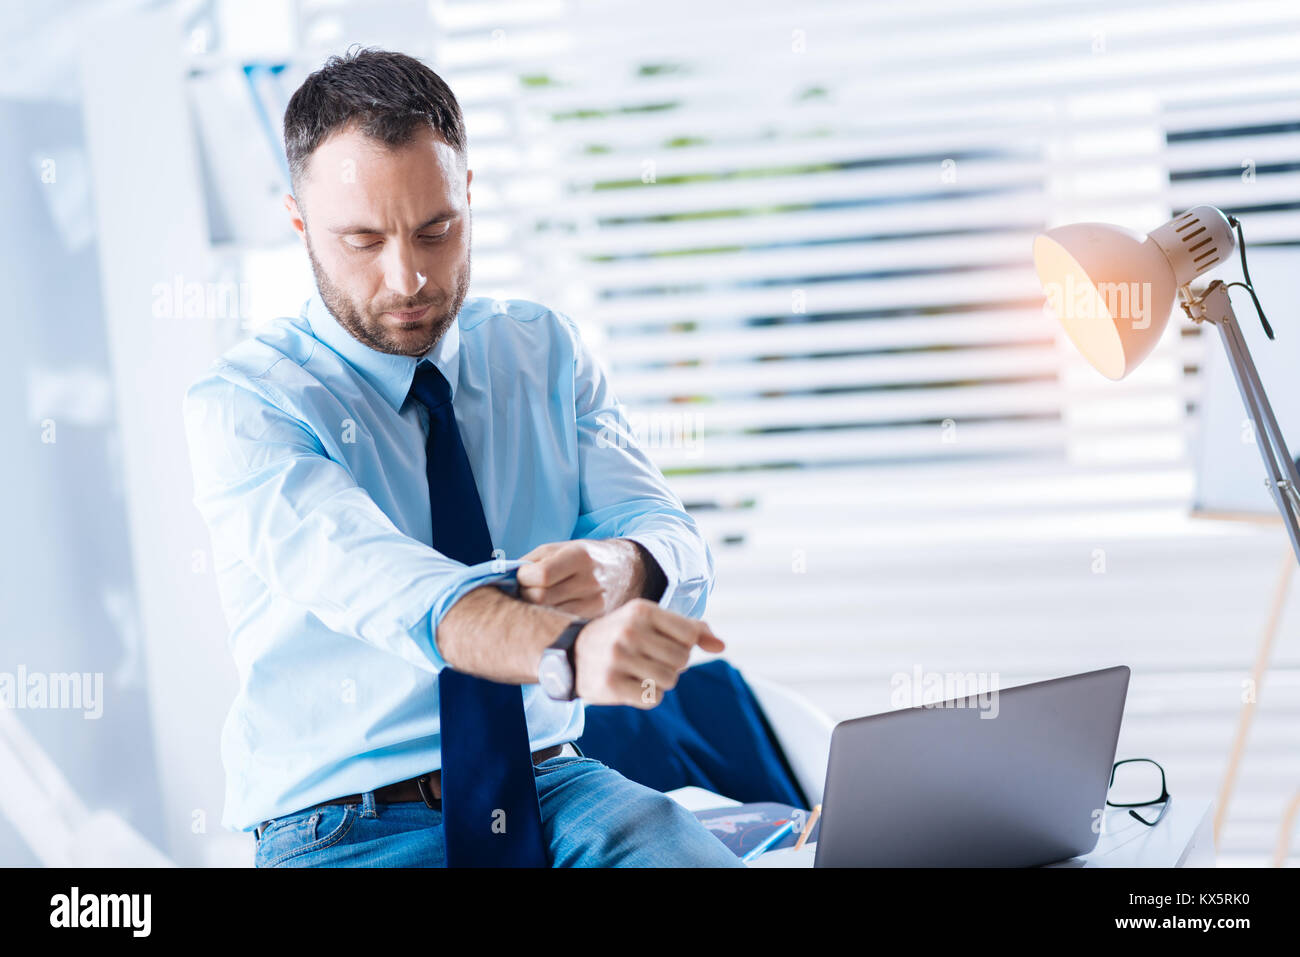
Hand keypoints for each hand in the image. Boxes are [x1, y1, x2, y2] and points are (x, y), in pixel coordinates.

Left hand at [516, 539, 646, 617]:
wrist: (628, 569)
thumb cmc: (586, 556)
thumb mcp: (561, 547)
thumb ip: (532, 560)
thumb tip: (505, 578)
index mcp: (580, 556)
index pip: (540, 575)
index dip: (524, 577)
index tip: (524, 576)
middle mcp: (590, 581)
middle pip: (540, 599)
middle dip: (526, 595)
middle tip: (528, 590)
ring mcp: (596, 604)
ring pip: (549, 616)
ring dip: (536, 610)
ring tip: (539, 602)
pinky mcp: (597, 621)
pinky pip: (563, 626)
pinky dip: (552, 621)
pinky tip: (553, 613)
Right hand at [571, 598, 724, 707]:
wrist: (571, 654)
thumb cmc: (622, 635)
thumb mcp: (651, 621)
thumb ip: (689, 629)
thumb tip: (721, 646)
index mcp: (642, 610)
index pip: (690, 635)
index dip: (684, 645)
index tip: (665, 644)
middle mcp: (629, 631)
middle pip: (682, 660)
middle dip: (672, 665)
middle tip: (649, 660)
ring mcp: (618, 658)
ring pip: (669, 681)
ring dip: (661, 682)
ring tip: (640, 672)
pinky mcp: (611, 684)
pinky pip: (652, 698)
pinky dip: (648, 696)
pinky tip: (631, 685)